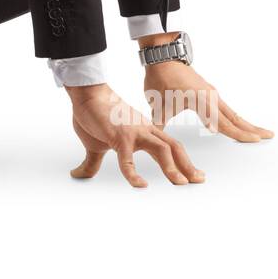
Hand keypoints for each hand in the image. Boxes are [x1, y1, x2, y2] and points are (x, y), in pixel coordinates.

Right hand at [67, 83, 204, 187]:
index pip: (170, 146)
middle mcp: (144, 130)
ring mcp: (133, 132)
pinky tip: (140, 185)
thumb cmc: (92, 115)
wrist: (85, 93)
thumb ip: (92, 162)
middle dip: (187, 165)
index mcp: (144, 130)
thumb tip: (78, 174)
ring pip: (161, 148)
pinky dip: (134, 173)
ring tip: (180, 183)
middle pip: (173, 146)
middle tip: (199, 180)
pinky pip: (128, 158)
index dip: (184, 161)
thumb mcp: (95, 144)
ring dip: (172, 167)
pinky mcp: (119, 136)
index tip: (194, 175)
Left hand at [143, 60, 274, 141]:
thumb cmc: (160, 79)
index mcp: (201, 101)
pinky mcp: (208, 92)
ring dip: (245, 123)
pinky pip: (225, 108)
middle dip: (252, 128)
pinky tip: (239, 123)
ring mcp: (211, 94)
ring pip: (232, 112)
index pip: (222, 122)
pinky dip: (235, 117)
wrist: (162, 57)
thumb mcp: (158, 105)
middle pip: (234, 117)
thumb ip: (161, 125)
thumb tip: (157, 142)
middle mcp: (210, 97)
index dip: (238, 133)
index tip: (254, 140)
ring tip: (261, 132)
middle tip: (269, 136)